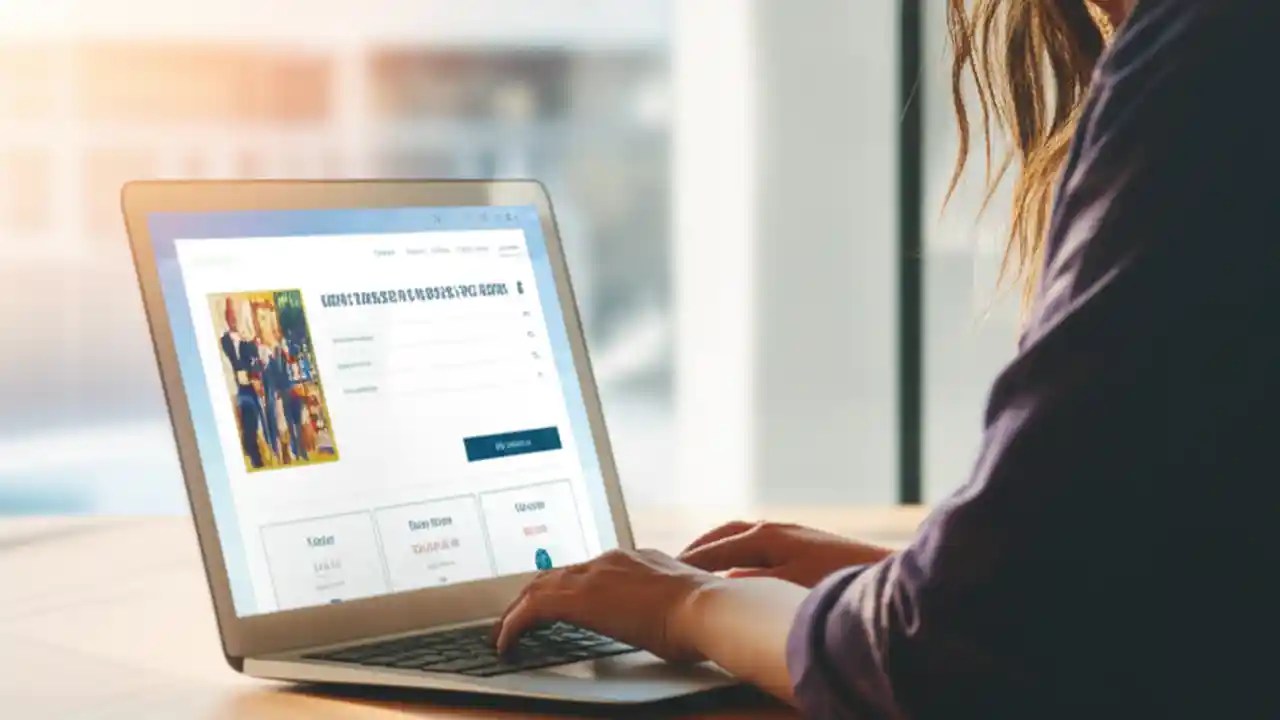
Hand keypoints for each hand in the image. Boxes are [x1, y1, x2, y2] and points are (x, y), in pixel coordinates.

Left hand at [492, 548, 719, 662]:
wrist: (706, 608)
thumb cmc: (707, 614)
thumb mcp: (685, 606)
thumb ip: (670, 607)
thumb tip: (674, 623)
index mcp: (636, 559)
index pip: (590, 571)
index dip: (569, 587)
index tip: (561, 602)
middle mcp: (611, 560)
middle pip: (559, 574)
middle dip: (535, 595)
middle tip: (519, 618)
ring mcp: (594, 574)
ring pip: (539, 587)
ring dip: (518, 611)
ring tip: (505, 633)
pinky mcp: (578, 597)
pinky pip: (532, 608)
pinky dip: (515, 625)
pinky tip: (507, 643)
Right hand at [679, 521, 892, 587]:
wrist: (883, 576)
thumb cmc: (836, 583)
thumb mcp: (785, 587)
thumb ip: (749, 583)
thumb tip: (721, 581)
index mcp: (765, 536)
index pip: (715, 549)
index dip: (689, 562)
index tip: (664, 570)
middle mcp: (774, 530)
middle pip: (724, 534)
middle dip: (699, 549)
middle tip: (673, 564)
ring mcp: (789, 536)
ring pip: (741, 538)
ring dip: (718, 550)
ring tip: (699, 565)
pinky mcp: (803, 546)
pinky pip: (756, 546)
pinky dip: (737, 554)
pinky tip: (738, 570)